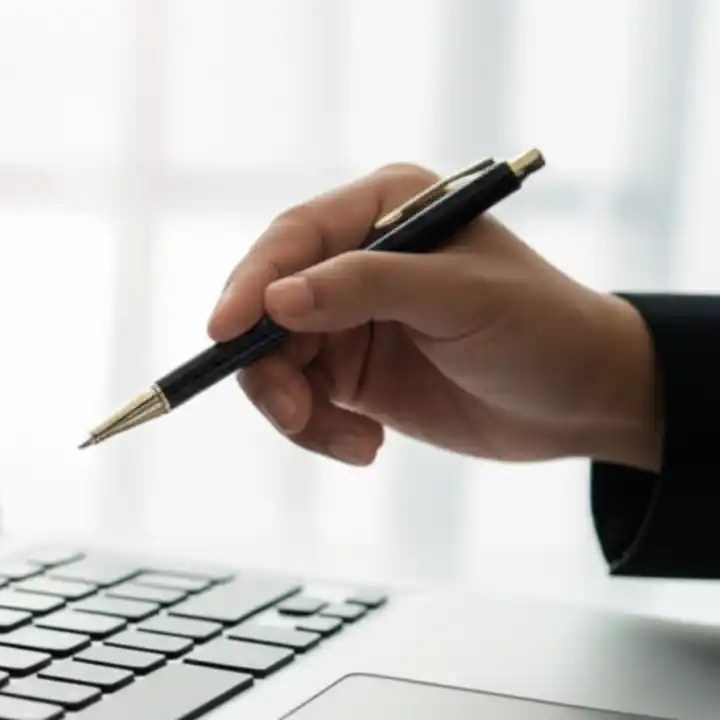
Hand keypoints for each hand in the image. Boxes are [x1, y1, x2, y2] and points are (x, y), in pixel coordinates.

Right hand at [209, 164, 661, 470]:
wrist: (583, 400)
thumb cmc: (539, 328)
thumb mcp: (460, 299)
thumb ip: (366, 288)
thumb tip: (275, 300)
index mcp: (382, 209)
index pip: (291, 240)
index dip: (250, 284)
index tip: (225, 332)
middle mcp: (353, 259)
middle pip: (266, 307)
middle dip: (272, 366)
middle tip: (296, 415)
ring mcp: (346, 317)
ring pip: (274, 361)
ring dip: (297, 409)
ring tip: (355, 443)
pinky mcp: (349, 371)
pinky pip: (299, 400)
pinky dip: (317, 430)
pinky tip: (368, 445)